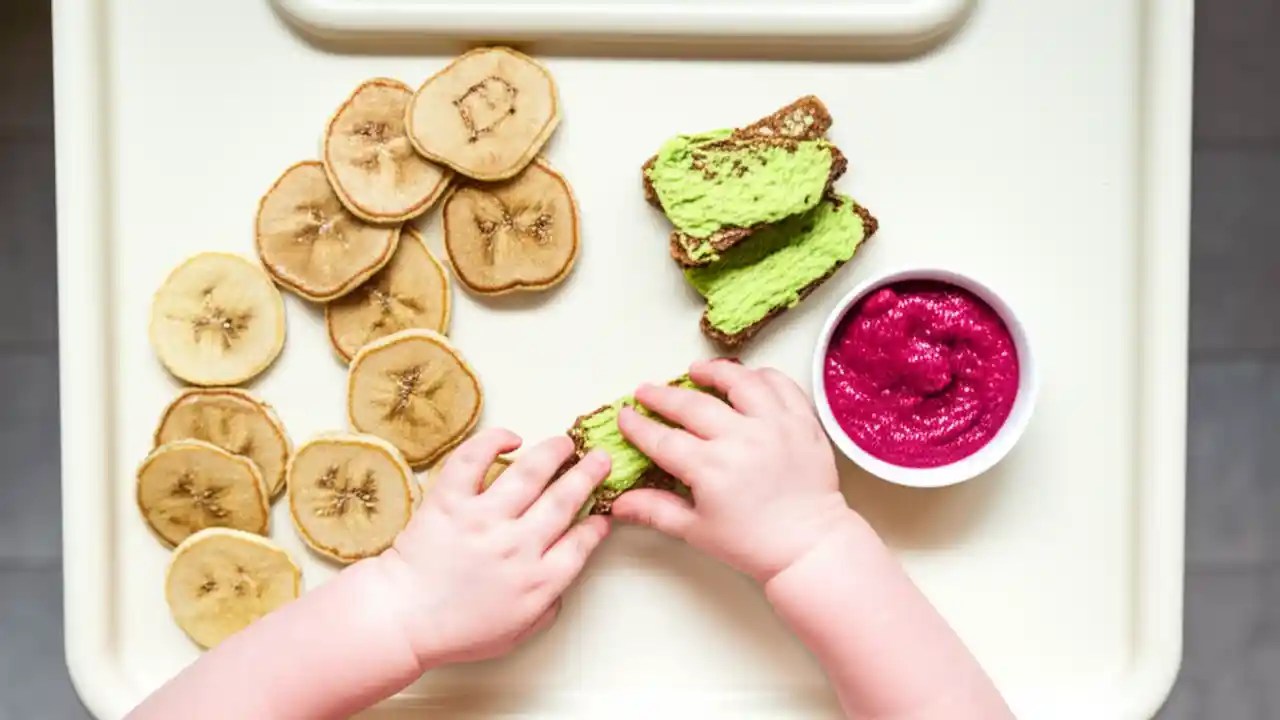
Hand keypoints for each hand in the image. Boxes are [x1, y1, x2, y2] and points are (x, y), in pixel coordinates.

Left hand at [375, 429, 611, 666]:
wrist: (401, 620)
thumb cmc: (455, 631)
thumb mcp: (517, 634)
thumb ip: (548, 607)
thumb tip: (561, 580)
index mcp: (538, 581)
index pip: (581, 542)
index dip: (597, 523)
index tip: (602, 512)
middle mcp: (517, 546)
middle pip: (565, 499)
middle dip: (589, 474)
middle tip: (600, 459)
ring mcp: (483, 520)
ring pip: (531, 472)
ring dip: (554, 451)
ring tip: (565, 443)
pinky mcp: (450, 501)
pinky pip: (474, 459)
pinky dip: (494, 440)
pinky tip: (511, 438)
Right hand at [612, 359, 853, 582]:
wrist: (809, 547)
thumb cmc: (753, 543)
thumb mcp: (697, 531)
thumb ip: (656, 510)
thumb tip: (617, 502)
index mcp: (711, 468)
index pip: (663, 439)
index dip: (639, 426)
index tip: (624, 415)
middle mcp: (742, 439)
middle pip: (692, 405)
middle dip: (662, 396)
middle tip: (646, 391)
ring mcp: (775, 426)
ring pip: (740, 382)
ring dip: (713, 372)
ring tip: (696, 371)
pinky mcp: (803, 422)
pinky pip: (781, 385)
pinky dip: (761, 376)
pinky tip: (746, 378)